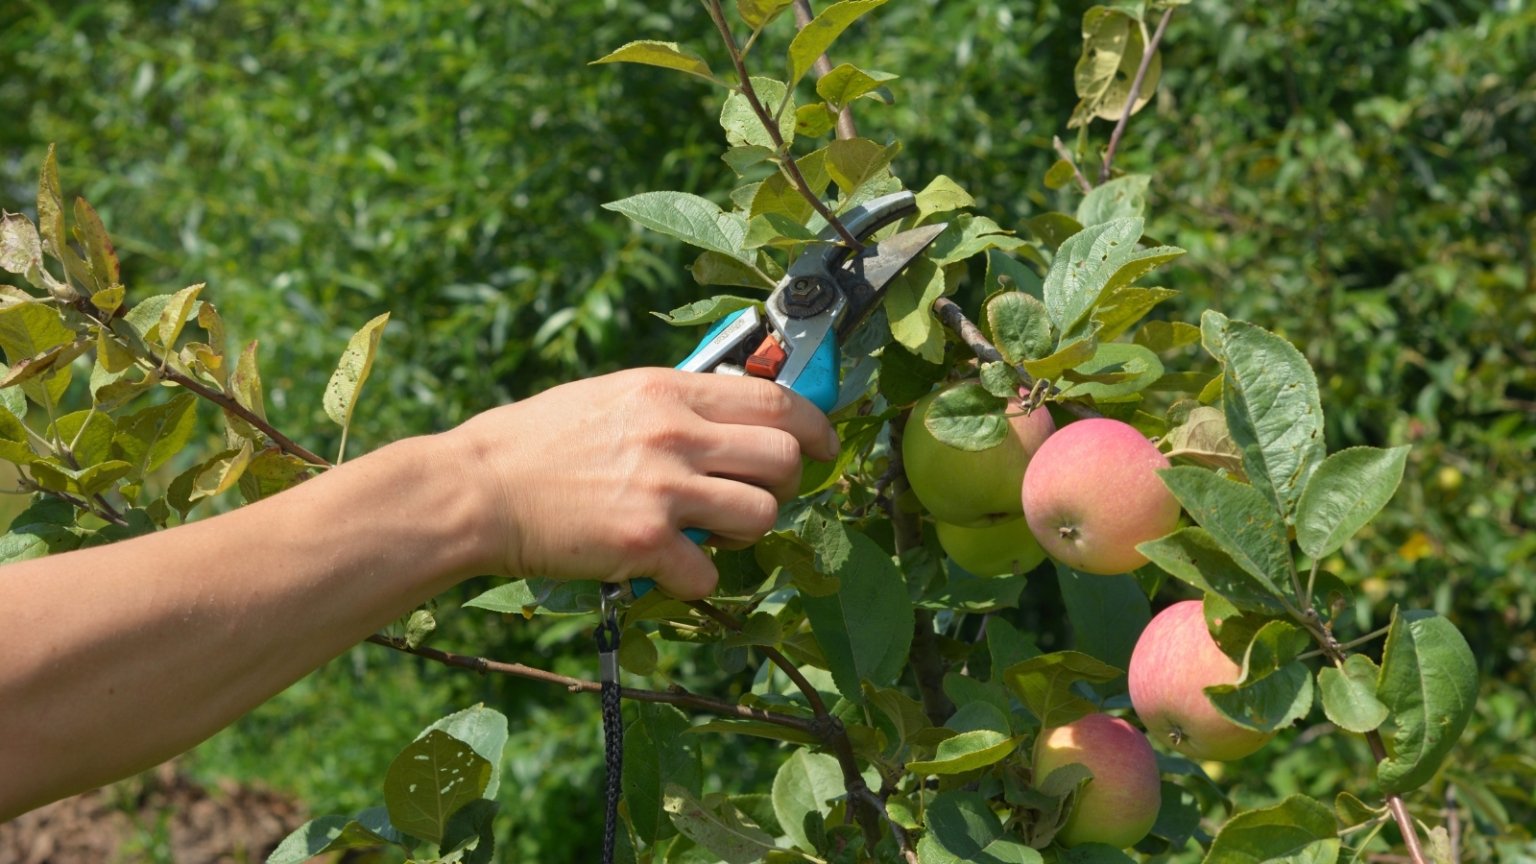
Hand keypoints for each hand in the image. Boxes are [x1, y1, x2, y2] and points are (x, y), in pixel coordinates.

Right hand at [443, 368, 838, 598]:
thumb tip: (728, 414)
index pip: (775, 400)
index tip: (823, 445)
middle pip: (783, 459)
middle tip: (751, 497)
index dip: (814, 426)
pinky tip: (664, 567)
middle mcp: (674, 434)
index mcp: (667, 391)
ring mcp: (663, 489)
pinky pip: (710, 573)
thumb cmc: (535, 443)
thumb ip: (672, 405)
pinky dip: (695, 579)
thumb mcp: (611, 396)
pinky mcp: (644, 543)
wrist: (476, 490)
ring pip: (762, 515)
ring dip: (744, 532)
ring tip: (707, 533)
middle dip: (783, 485)